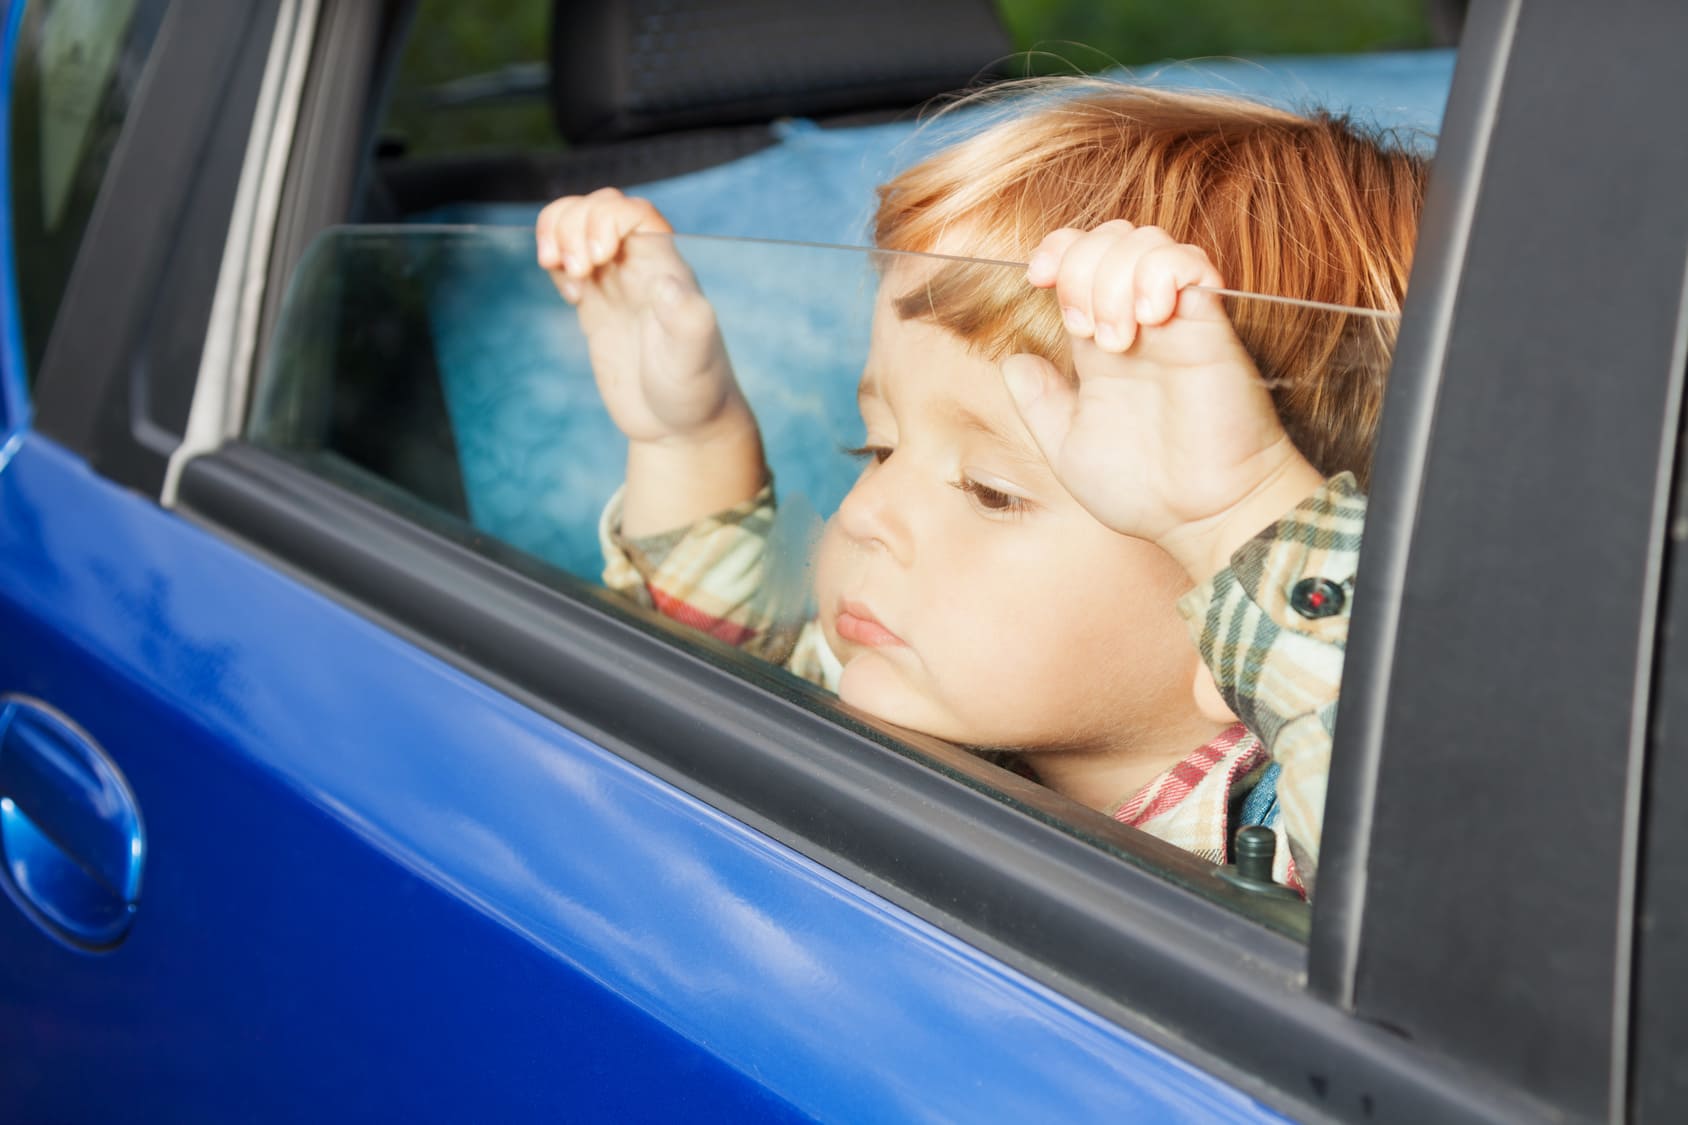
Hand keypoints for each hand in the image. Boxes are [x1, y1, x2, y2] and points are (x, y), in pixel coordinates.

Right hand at [536, 188, 750, 447]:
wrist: (681, 427)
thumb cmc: (696, 392)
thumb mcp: (694, 360)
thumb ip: (686, 321)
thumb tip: (667, 284)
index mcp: (667, 267)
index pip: (632, 211)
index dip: (605, 219)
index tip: (596, 258)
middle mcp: (641, 268)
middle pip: (599, 208)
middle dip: (575, 226)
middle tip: (577, 272)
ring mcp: (617, 284)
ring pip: (579, 226)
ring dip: (557, 234)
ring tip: (560, 271)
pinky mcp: (596, 305)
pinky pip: (569, 260)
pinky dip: (556, 262)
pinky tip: (569, 295)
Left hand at [1003, 222, 1322, 579]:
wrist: (1205, 517)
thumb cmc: (1144, 492)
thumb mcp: (1069, 450)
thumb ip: (1039, 404)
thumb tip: (1012, 362)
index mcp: (1100, 345)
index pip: (1077, 263)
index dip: (1055, 252)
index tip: (1036, 278)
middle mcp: (1137, 325)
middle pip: (1108, 241)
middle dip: (1082, 267)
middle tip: (1085, 329)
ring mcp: (1175, 322)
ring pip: (1146, 242)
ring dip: (1116, 276)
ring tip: (1119, 337)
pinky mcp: (1211, 327)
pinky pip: (1191, 264)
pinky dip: (1162, 272)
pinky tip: (1150, 316)